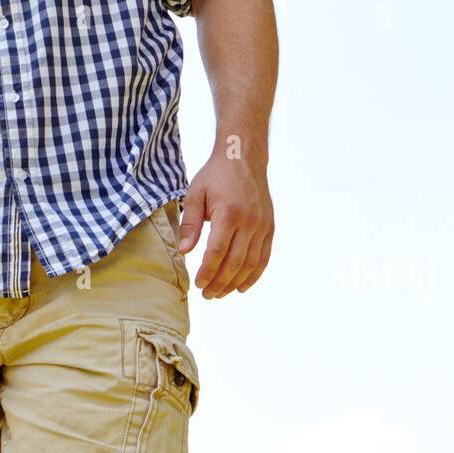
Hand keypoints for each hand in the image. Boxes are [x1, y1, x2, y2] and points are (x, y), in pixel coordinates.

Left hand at [178, 148, 274, 298]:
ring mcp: (262, 225)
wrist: (243, 157)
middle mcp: (250, 222)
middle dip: (220, 283)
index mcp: (229, 214)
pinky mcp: (269, 227)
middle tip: (207, 295)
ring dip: (235, 283)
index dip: (207, 272)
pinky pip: (264, 257)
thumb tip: (184, 252)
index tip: (198, 284)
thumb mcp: (195, 195)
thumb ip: (189, 224)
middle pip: (235, 263)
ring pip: (251, 264)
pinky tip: (241, 287)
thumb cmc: (216, 176)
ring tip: (220, 293)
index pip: (217, 252)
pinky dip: (254, 275)